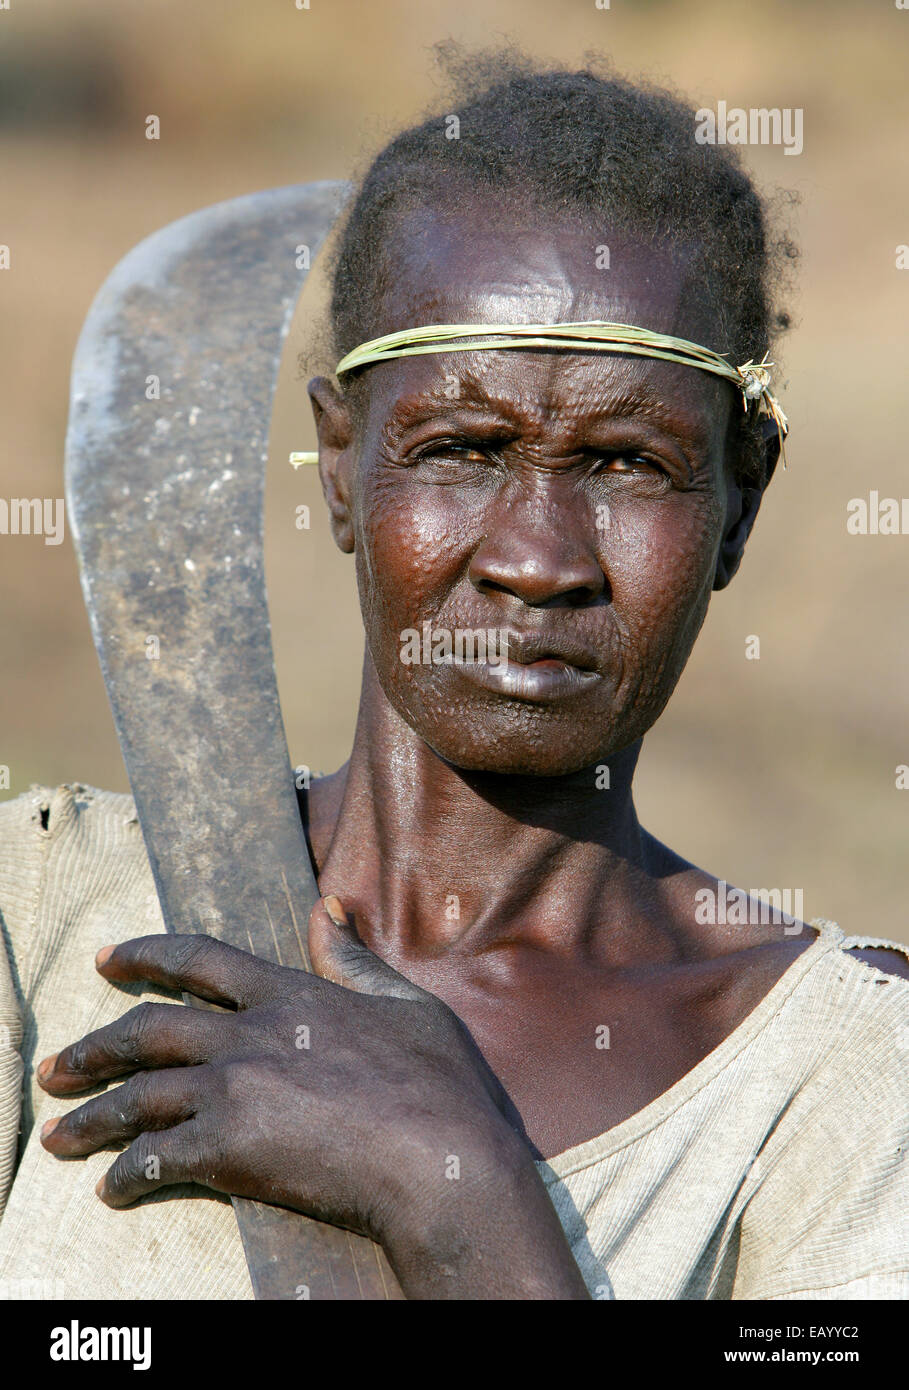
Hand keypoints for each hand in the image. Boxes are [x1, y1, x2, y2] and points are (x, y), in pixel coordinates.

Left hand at [36, 896, 519, 1253]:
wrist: (442, 1160)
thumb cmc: (439, 1086)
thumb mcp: (405, 1002)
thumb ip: (352, 959)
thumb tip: (328, 908)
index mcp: (289, 994)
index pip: (199, 959)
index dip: (146, 955)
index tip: (108, 960)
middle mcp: (249, 1033)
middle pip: (149, 1030)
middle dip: (95, 1050)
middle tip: (59, 1067)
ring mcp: (234, 1089)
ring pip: (139, 1095)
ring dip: (93, 1116)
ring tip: (61, 1134)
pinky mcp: (228, 1148)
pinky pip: (156, 1158)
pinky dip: (128, 1174)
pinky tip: (114, 1189)